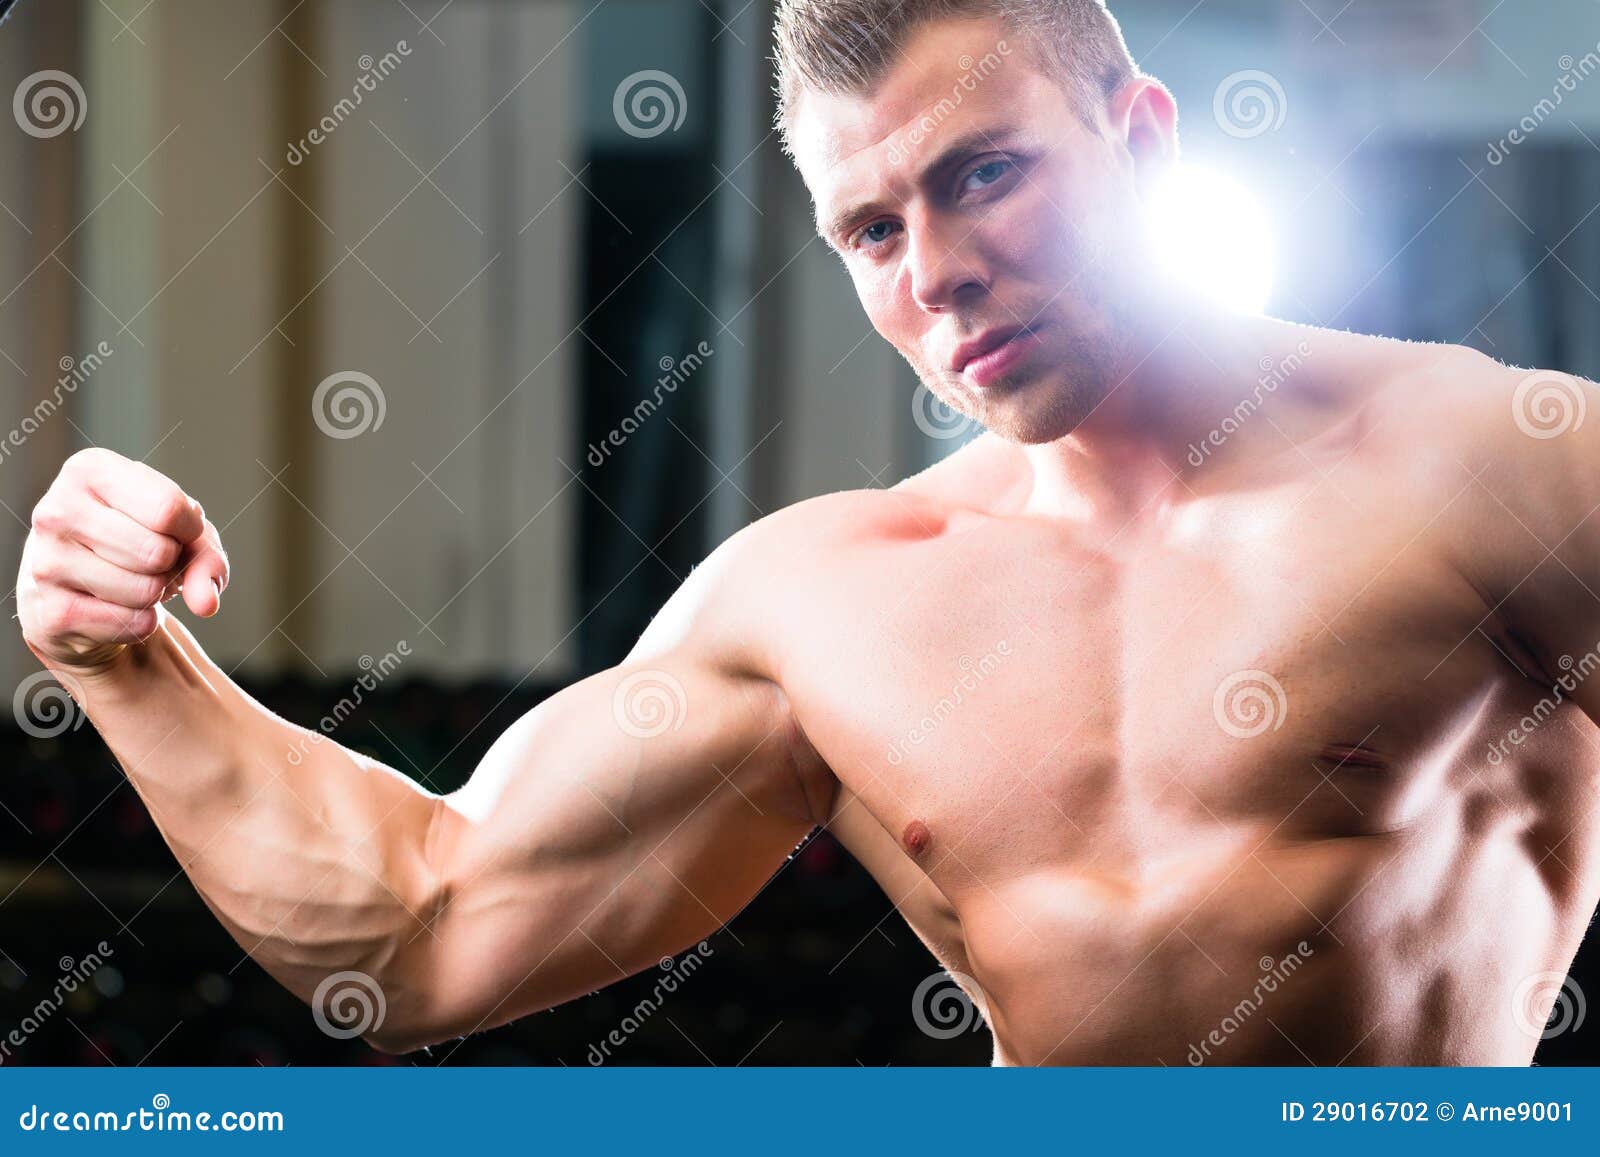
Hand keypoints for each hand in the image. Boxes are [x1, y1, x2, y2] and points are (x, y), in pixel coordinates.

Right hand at [17, 448, 229, 673]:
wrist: (77, 584)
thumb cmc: (138, 540)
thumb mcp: (182, 531)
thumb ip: (208, 559)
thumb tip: (205, 603)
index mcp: (89, 470)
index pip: (168, 507)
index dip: (189, 530)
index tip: (176, 531)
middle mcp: (57, 510)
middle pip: (157, 552)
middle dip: (171, 564)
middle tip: (152, 560)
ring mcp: (46, 562)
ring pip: (146, 591)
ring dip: (156, 593)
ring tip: (134, 579)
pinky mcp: (51, 611)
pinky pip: (131, 623)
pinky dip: (142, 621)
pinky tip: (118, 606)